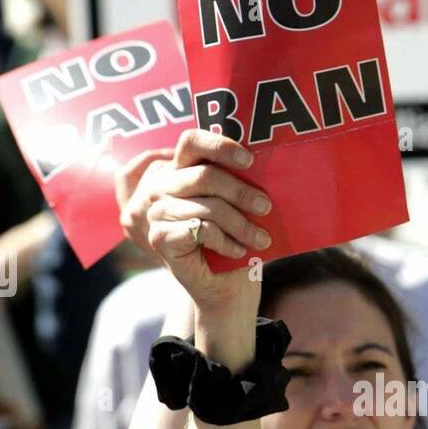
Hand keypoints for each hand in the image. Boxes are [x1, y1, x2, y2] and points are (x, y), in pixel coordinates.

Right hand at [117, 130, 271, 316]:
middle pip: (205, 175)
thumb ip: (242, 183)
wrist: (226, 287)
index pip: (192, 142)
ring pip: (208, 207)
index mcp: (183, 170)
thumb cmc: (237, 242)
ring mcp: (158, 212)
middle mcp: (165, 187)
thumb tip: (269, 166)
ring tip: (261, 239)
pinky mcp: (160, 237)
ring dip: (241, 224)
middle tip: (266, 207)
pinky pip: (201, 230)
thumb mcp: (242, 208)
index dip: (220, 145)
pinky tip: (239, 251)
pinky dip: (226, 242)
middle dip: (242, 192)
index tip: (250, 161)